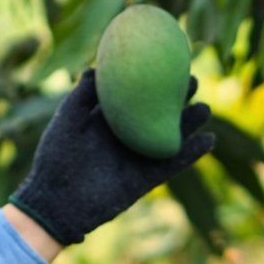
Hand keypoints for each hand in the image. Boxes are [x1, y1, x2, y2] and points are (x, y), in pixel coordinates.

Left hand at [9, 69, 214, 244]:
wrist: (56, 201)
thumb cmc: (55, 157)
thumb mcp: (67, 120)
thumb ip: (81, 96)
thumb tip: (95, 68)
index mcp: (108, 120)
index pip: (135, 95)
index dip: (152, 80)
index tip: (167, 62)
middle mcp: (126, 137)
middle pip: (158, 113)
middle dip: (176, 98)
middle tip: (193, 81)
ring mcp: (137, 158)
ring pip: (170, 137)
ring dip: (189, 124)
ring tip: (205, 109)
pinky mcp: (145, 179)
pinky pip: (172, 164)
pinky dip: (191, 154)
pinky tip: (208, 141)